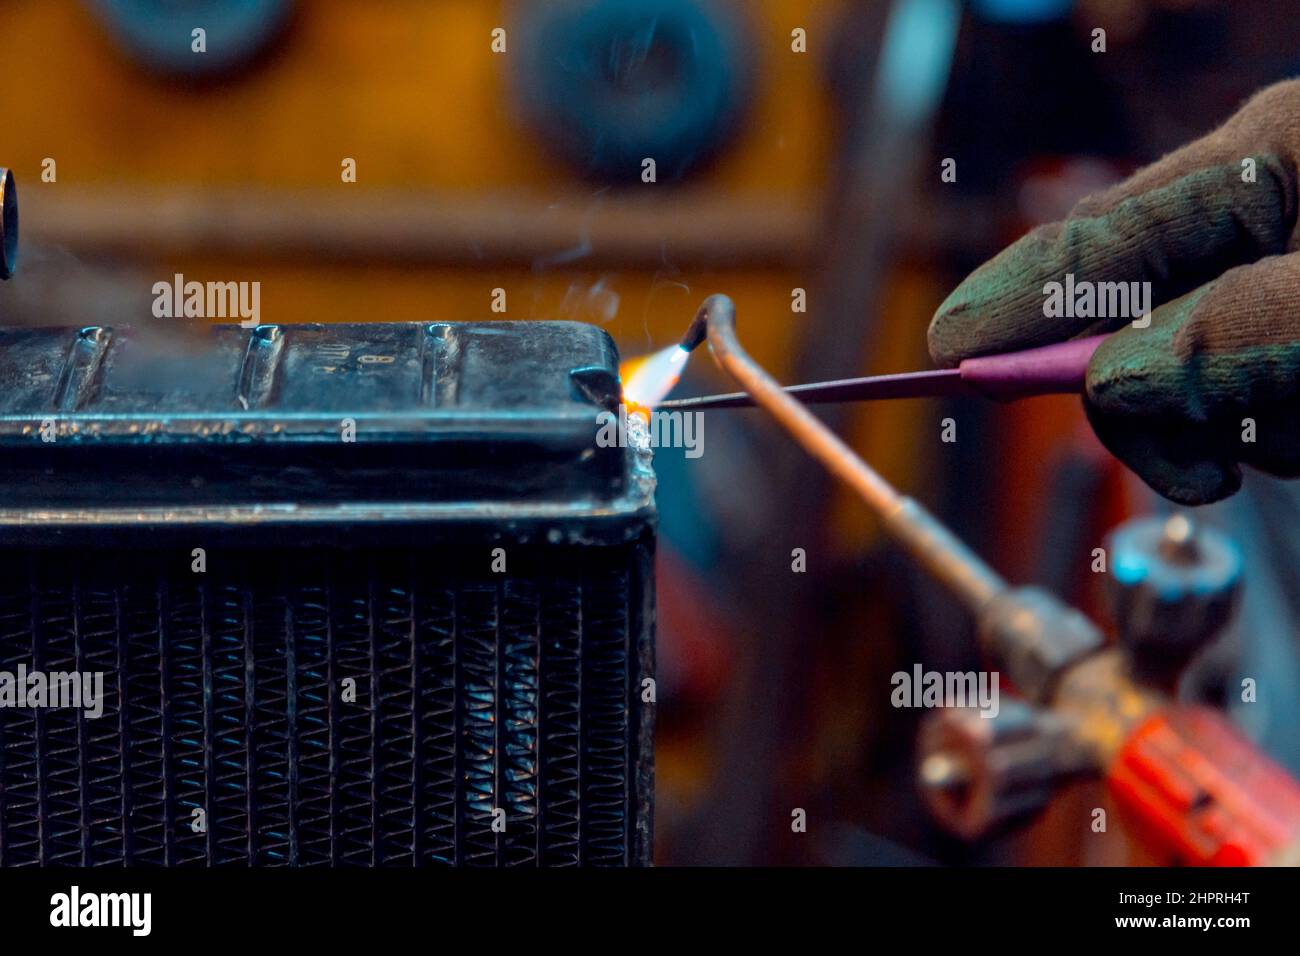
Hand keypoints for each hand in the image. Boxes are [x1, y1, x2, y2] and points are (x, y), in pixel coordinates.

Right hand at [928, 80, 1299, 504]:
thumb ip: (1235, 331)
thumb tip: (1106, 383)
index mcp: (1271, 156)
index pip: (1102, 234)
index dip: (1015, 294)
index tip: (945, 347)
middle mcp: (1267, 213)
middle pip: (1132, 323)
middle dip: (1153, 404)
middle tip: (1202, 469)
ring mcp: (1283, 281)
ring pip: (1187, 380)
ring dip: (1231, 430)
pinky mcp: (1294, 339)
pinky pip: (1240, 408)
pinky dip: (1268, 438)